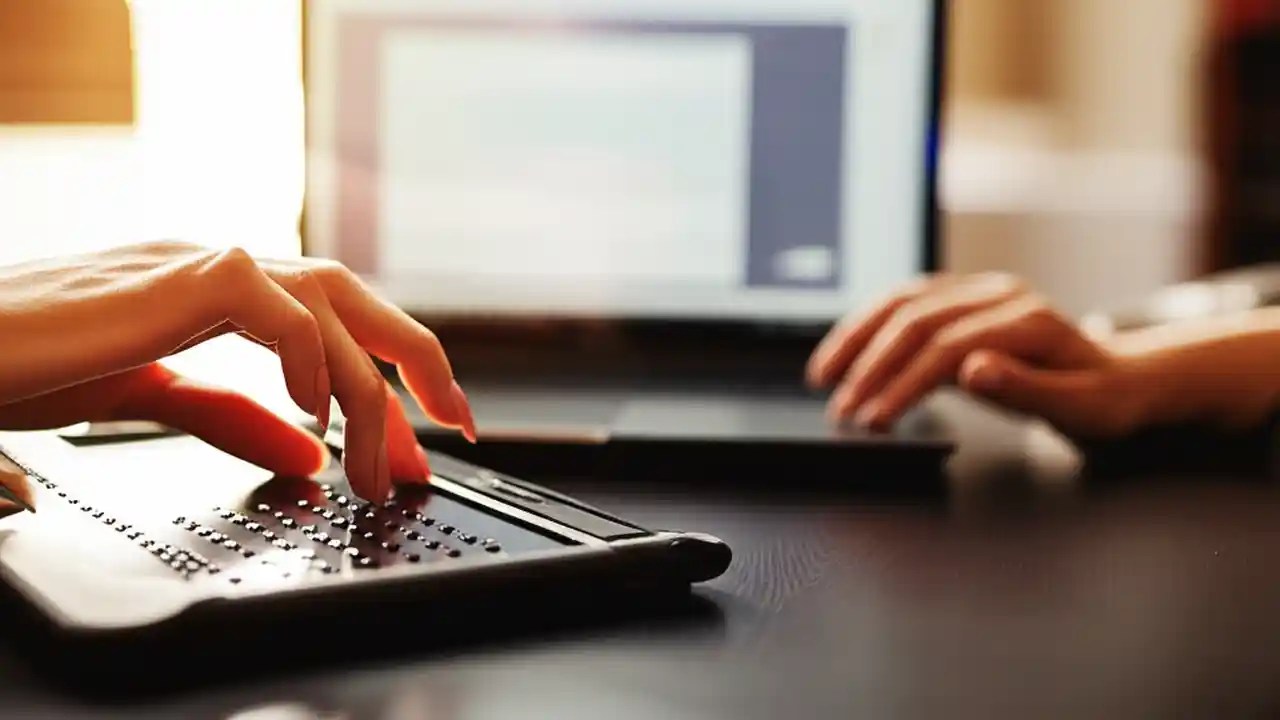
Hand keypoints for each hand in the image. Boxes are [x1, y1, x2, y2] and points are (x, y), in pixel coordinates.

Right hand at [0, 241, 476, 507]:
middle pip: (353, 294)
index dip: (387, 375)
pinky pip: (275, 302)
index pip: (329, 325)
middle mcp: (216, 270)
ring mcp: (196, 265)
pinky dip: (310, 356)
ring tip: (379, 462)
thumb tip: (305, 452)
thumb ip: (225, 416)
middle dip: (417, 360)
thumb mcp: (144, 396)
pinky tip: (311, 415)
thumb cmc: (16, 363)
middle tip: (454, 426)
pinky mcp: (174, 277)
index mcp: (212, 295)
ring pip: (330, 300)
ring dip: (370, 388)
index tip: (423, 437)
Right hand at [805, 273, 1144, 436]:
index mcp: (1029, 321)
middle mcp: (999, 295)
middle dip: (869, 368)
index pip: (946, 347)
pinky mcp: (960, 299)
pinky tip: (845, 353)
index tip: (873, 420)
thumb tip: (972, 368)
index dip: (902, 384)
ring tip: (823, 377)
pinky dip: (867, 326)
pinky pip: (903, 303)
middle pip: (916, 321)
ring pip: (900, 302)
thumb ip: (1027, 388)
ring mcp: (977, 292)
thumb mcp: (1080, 409)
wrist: (1116, 378)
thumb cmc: (1100, 401)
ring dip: (856, 338)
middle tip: (842, 411)